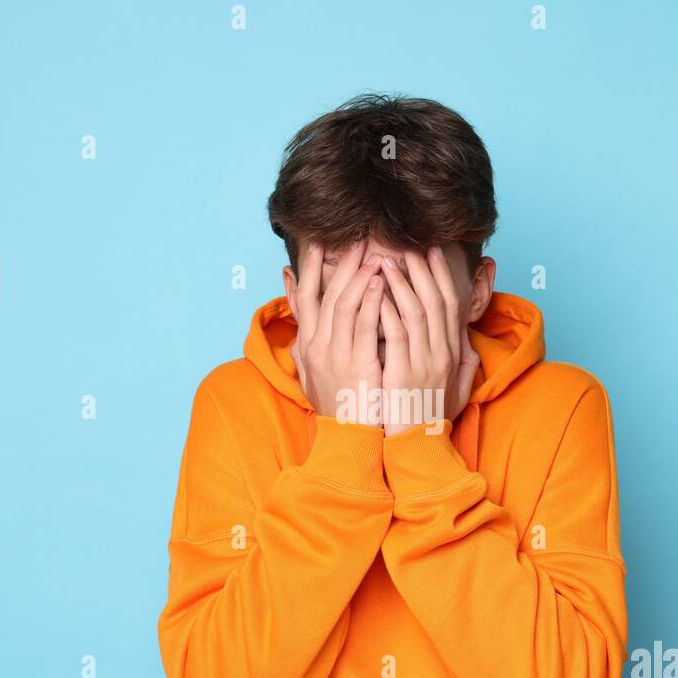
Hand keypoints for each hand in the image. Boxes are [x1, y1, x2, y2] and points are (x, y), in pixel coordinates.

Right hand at [290, 238, 384, 425]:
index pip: (305, 297)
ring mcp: (335, 354)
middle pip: (326, 294)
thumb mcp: (312, 377)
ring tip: (374, 254)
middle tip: (355, 238)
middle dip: (340, 263)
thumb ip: (305, 352)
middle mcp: (316, 346)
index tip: (317, 241)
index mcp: (307, 345)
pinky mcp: (357, 364)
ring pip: (344, 304)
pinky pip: (364, 325)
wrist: (347, 439)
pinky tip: (381, 282)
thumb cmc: (337, 407)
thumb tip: (296, 333)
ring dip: (359, 276)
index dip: (310, 268)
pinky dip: (371, 300)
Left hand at [377, 245, 479, 437]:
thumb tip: (469, 348)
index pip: (450, 305)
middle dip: (422, 269)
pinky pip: (395, 335)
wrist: (420, 447)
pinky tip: (374, 293)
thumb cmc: (432, 417)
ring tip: (385, 260)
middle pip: (435, 300)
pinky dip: (386, 310)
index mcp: (452, 353)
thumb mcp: (456, 390)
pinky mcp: (403, 374)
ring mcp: (424, 363)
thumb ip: (463, 366)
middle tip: (408, 245)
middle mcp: (442, 354)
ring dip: (401, 283)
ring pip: (415, 312)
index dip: (442, 275)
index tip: (431, 252)